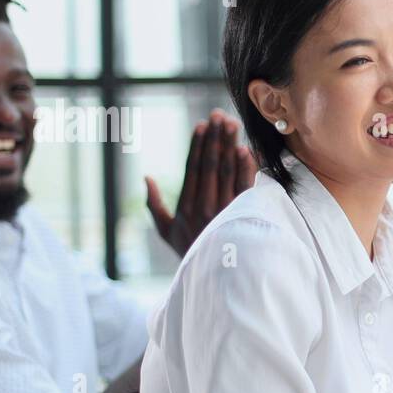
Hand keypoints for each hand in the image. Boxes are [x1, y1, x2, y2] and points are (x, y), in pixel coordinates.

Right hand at [147, 109, 257, 257]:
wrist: (216, 277)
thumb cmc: (190, 251)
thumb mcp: (166, 231)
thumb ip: (153, 205)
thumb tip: (146, 178)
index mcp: (186, 207)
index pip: (193, 169)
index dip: (198, 145)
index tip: (202, 125)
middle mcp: (204, 208)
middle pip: (210, 165)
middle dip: (215, 138)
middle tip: (220, 115)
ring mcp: (225, 212)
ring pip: (228, 172)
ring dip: (230, 146)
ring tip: (233, 124)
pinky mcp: (244, 218)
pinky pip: (246, 189)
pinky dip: (247, 169)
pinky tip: (247, 150)